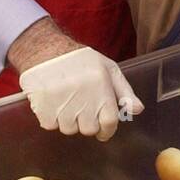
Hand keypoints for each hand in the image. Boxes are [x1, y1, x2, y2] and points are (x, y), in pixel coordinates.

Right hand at [18, 46, 142, 141]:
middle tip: (81, 108)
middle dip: (86, 122)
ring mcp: (61, 102)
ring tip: (66, 101)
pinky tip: (52, 102)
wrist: (45, 49)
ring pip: (68, 129)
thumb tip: (137, 110)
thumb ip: (124, 91)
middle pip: (88, 129)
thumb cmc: (80, 61)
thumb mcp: (108, 69)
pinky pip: (50, 125)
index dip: (107, 130)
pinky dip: (50, 118)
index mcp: (101, 86)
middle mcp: (82, 96)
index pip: (109, 121)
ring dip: (68, 120)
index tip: (103, 131)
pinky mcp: (42, 105)